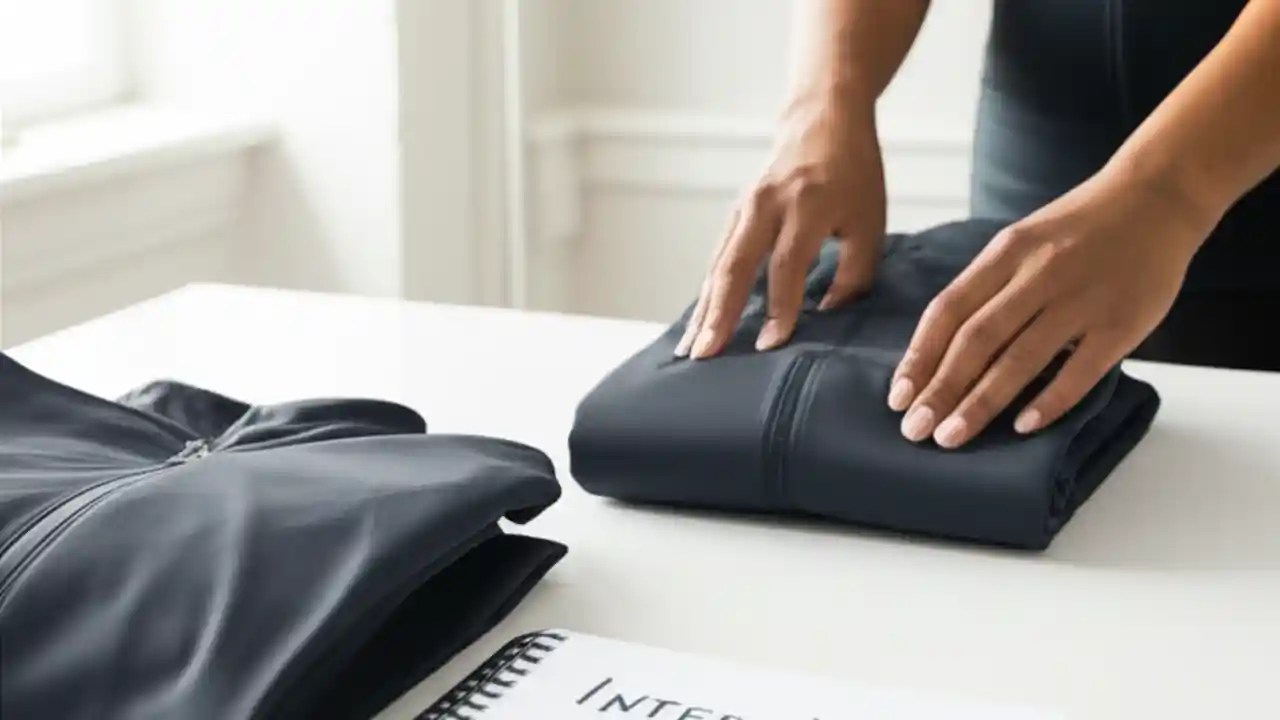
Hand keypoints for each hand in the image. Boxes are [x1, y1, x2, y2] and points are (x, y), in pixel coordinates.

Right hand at [676, 95, 886, 357]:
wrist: (822, 118)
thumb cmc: (853, 173)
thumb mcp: (869, 221)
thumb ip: (854, 273)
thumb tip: (825, 316)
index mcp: (807, 204)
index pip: (786, 264)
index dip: (779, 307)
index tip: (770, 346)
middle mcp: (767, 204)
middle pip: (736, 265)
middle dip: (719, 313)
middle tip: (705, 354)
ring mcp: (745, 207)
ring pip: (718, 264)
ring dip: (703, 308)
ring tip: (689, 349)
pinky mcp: (735, 213)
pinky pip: (717, 257)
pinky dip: (707, 292)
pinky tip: (698, 322)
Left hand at [889, 165, 1220, 448]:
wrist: (1158, 196)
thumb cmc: (1079, 227)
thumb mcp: (1023, 239)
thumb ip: (988, 287)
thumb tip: (943, 349)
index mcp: (1007, 251)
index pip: (949, 310)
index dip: (920, 356)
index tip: (898, 397)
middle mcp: (1039, 273)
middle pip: (977, 339)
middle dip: (941, 389)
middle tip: (916, 430)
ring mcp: (1082, 299)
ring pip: (1020, 359)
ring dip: (981, 402)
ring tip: (952, 436)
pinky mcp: (1122, 323)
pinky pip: (1080, 370)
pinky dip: (1049, 401)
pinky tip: (1022, 426)